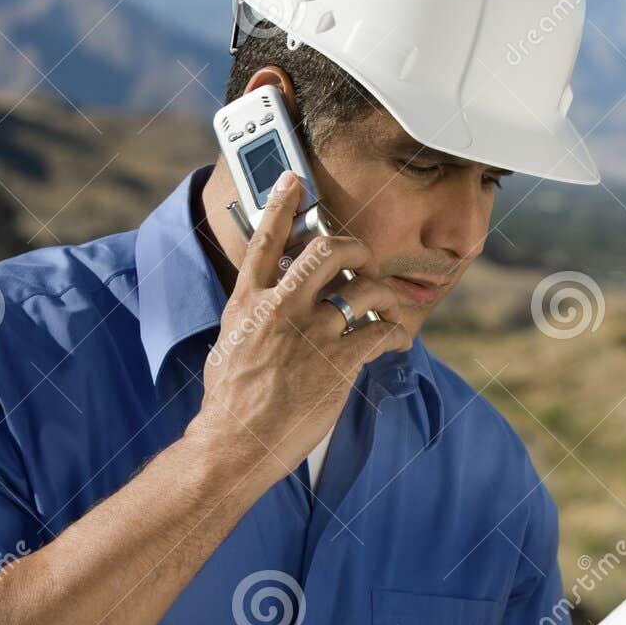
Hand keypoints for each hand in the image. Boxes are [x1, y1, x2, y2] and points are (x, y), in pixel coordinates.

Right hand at [190, 171, 407, 476]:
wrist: (235, 445)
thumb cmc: (229, 404)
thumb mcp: (228, 344)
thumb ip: (251, 316)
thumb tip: (266, 302)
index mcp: (248, 302)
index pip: (266, 240)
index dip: (281, 204)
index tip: (294, 179)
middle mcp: (280, 308)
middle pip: (328, 250)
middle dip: (356, 247)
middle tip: (365, 259)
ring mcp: (310, 333)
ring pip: (365, 288)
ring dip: (384, 296)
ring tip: (387, 310)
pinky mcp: (338, 362)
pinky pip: (381, 332)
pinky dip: (396, 333)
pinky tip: (397, 340)